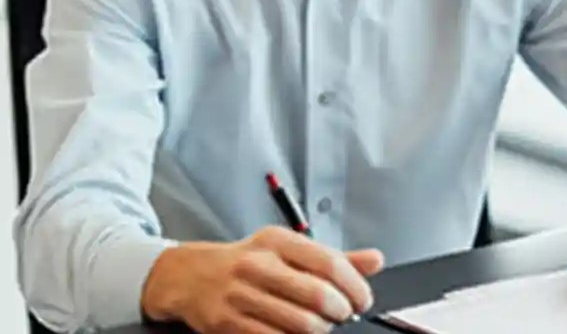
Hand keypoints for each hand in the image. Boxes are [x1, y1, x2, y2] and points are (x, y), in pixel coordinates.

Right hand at [141, 226, 384, 333]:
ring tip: (322, 326)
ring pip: (299, 323)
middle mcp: (258, 264)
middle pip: (317, 295)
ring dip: (320, 330)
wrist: (190, 276)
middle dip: (340, 312)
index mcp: (278, 241)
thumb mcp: (289, 249)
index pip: (329, 262)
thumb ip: (333, 257)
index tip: (362, 299)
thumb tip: (376, 260)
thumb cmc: (248, 261)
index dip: (354, 286)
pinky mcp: (227, 323)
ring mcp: (240, 295)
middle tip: (343, 316)